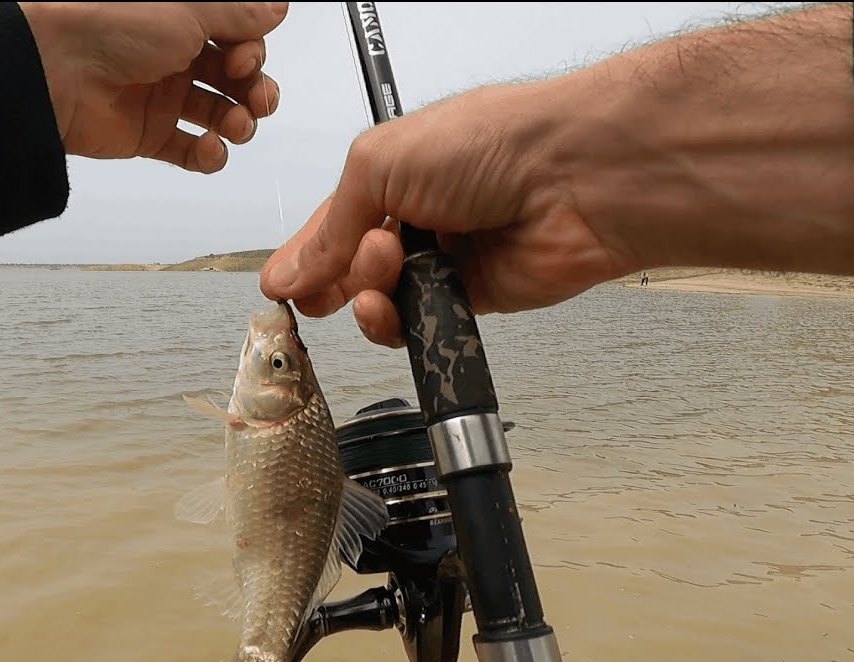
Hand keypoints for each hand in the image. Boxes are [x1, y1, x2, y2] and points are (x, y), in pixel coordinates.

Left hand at [19, 2, 286, 173]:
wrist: (52, 66)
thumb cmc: (111, 22)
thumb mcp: (191, 6)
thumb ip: (240, 13)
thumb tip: (277, 7)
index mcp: (184, 17)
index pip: (239, 39)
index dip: (252, 53)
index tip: (244, 61)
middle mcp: (175, 53)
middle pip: (235, 78)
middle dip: (255, 90)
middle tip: (256, 99)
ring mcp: (162, 95)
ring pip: (219, 116)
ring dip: (239, 124)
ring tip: (235, 127)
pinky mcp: (148, 134)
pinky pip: (190, 151)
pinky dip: (209, 155)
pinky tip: (211, 149)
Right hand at [258, 79, 637, 347]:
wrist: (574, 179)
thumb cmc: (492, 143)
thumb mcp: (381, 163)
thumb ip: (331, 225)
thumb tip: (290, 271)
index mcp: (395, 172)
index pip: (333, 221)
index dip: (304, 255)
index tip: (279, 285)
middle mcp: (420, 216)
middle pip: (352, 267)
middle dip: (332, 277)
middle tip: (323, 284)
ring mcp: (446, 260)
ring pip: (381, 300)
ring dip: (366, 291)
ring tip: (385, 265)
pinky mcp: (473, 301)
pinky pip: (417, 327)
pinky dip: (396, 323)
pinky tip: (393, 305)